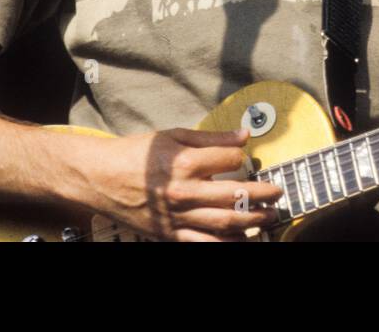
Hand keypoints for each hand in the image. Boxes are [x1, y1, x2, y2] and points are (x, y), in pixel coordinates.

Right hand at [81, 127, 283, 240]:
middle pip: (234, 195)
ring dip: (252, 220)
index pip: (229, 160)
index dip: (242, 157)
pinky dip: (224, 243)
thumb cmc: (136, 154)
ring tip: (268, 216)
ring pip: (224, 223)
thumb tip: (243, 136)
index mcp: (184, 163)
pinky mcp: (168, 234)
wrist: (100, 178)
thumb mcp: (173, 135)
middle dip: (262, 194)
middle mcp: (183, 192)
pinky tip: (241, 239)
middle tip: (277, 193)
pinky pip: (202, 243)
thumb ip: (211, 138)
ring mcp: (176, 216)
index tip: (246, 157)